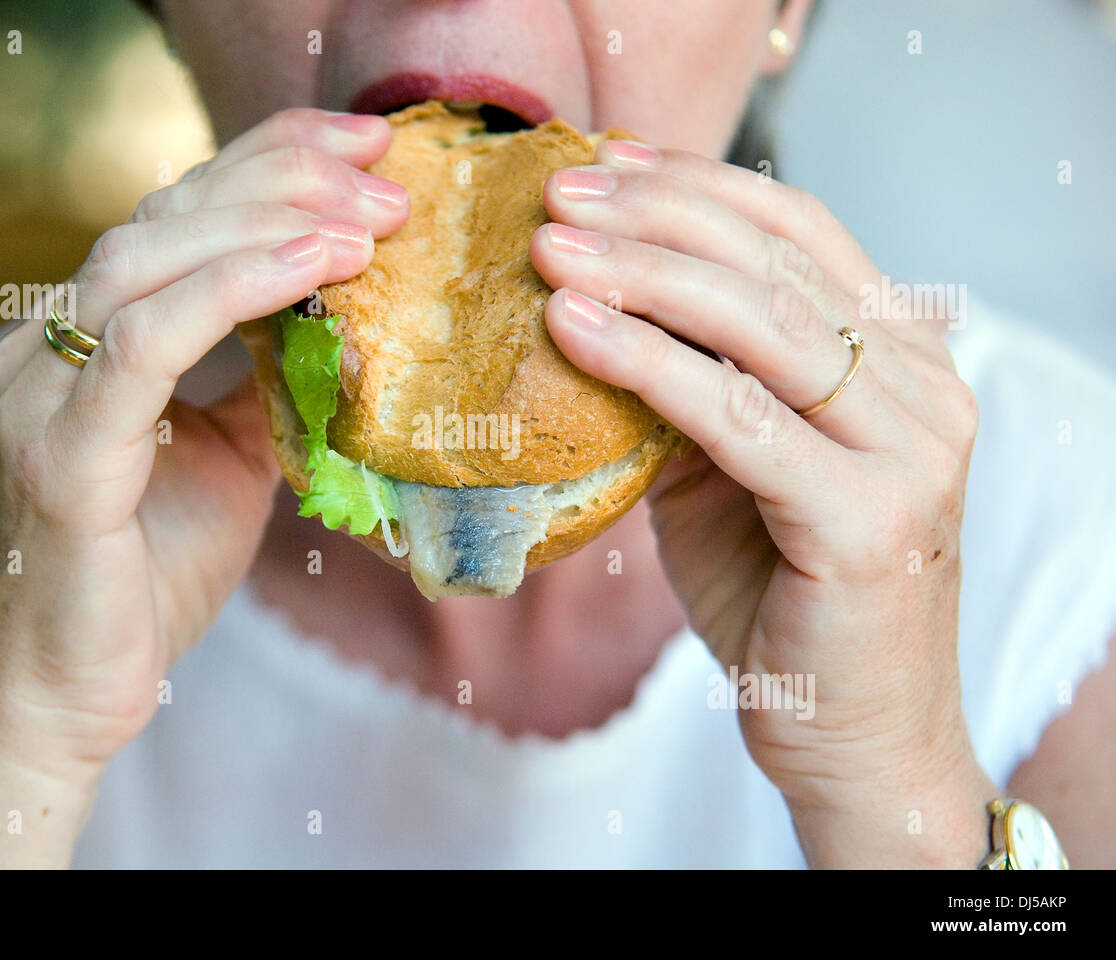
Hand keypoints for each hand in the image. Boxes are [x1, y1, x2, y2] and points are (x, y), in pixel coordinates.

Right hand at [0, 109, 408, 858]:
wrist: (66, 695)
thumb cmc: (146, 577)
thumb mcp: (226, 460)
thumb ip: (259, 385)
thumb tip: (338, 326)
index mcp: (82, 339)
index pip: (172, 216)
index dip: (266, 164)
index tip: (365, 150)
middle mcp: (46, 345)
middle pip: (163, 217)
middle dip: (283, 181)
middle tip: (387, 180)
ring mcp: (42, 394)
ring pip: (148, 259)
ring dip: (269, 223)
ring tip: (369, 221)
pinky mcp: (62, 455)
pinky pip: (145, 343)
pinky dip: (232, 290)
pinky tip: (315, 267)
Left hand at [531, 141, 996, 865]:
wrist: (849, 734)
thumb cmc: (781, 598)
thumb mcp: (729, 468)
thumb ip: (690, 387)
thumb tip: (586, 305)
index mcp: (903, 359)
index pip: (801, 230)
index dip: (698, 184)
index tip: (603, 164)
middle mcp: (926, 389)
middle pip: (776, 263)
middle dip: (654, 217)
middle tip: (558, 196)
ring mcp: (910, 453)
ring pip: (761, 325)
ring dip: (641, 275)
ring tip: (549, 250)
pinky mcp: (868, 520)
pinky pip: (739, 417)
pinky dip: (648, 364)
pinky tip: (574, 329)